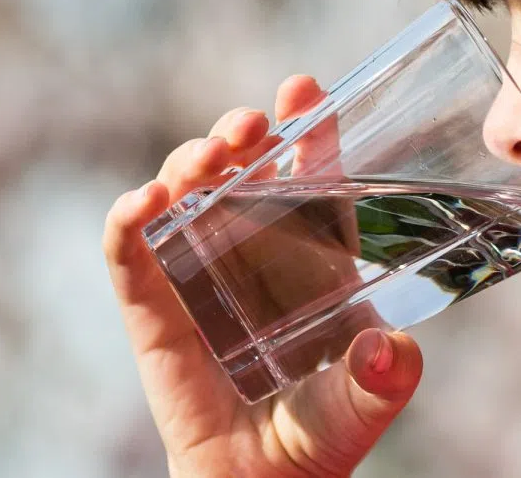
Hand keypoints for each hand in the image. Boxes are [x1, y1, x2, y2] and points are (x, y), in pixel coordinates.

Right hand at [103, 75, 423, 476]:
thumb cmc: (318, 433)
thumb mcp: (362, 403)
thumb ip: (382, 380)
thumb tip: (391, 350)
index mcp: (312, 254)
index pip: (310, 176)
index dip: (308, 130)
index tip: (305, 88)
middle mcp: (252, 249)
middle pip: (242, 167)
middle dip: (241, 132)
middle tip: (252, 123)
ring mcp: (196, 270)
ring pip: (185, 190)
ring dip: (190, 162)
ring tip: (209, 159)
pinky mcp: (151, 304)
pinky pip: (129, 251)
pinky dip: (129, 221)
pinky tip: (145, 204)